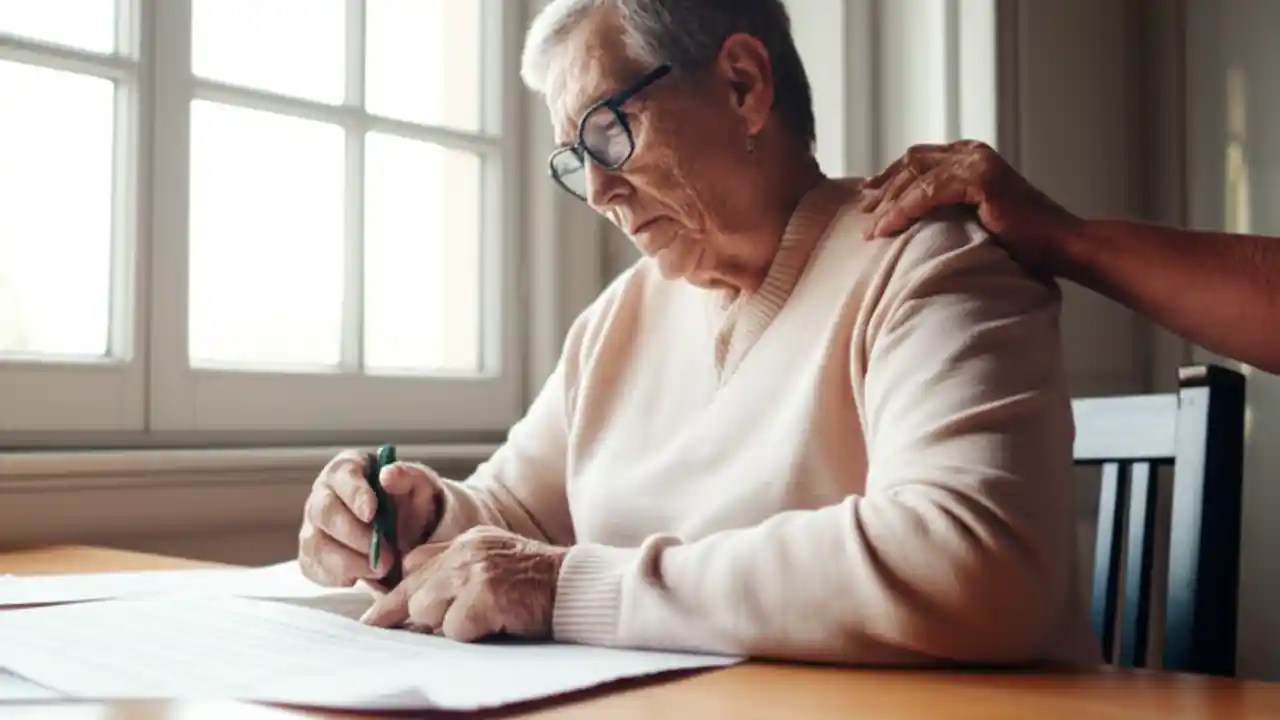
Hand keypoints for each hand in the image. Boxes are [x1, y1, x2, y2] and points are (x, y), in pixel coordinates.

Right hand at [298, 449, 444, 587]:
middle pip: (324, 512)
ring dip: (348, 562)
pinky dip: (339, 576)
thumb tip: (388, 475)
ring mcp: (313, 526)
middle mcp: (323, 495)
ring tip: (381, 569)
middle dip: (355, 536)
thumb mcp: (417, 485)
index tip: (372, 513)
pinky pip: (314, 568)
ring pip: (315, 545)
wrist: (405, 531)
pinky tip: (364, 575)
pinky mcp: (311, 555)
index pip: (342, 476)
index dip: (354, 494)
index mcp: (347, 469)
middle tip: (385, 554)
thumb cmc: (406, 502)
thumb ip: (408, 477)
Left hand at [359, 526, 566, 641]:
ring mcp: (475, 571)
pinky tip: (496, 623)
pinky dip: (471, 634)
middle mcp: (466, 550)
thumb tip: (418, 603)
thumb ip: (459, 569)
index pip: (414, 564)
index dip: (396, 594)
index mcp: (467, 540)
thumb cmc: (537, 581)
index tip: (375, 621)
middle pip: (414, 591)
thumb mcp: (494, 559)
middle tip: (428, 629)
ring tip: (482, 618)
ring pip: (427, 610)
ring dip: (449, 624)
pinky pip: (454, 628)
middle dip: (421, 616)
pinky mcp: (485, 594)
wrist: (574, 585)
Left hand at [857, 140, 1083, 273]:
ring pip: (915, 178)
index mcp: (971, 156)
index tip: (868, 196)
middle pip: (912, 162)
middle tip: (862, 210)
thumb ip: (951, 206)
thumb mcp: (976, 215)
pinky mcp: (979, 179)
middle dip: (883, 186)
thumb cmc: (1023, 239)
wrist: (1061, 245)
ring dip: (888, 204)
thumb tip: (915, 219)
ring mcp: (977, 163)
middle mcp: (973, 153)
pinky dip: (903, 211)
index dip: (891, 175)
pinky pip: (927, 194)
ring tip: (870, 229)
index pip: (919, 158)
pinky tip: (887, 228)